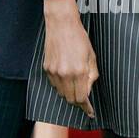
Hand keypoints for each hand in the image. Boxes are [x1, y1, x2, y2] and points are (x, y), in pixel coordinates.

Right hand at [43, 0, 97, 116]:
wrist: (61, 24)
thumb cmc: (79, 38)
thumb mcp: (92, 57)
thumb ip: (91, 75)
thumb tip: (88, 90)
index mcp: (79, 71)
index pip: (82, 98)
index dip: (86, 108)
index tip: (90, 112)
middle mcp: (65, 74)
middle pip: (71, 99)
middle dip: (78, 101)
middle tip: (84, 98)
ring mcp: (54, 72)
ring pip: (61, 93)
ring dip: (69, 93)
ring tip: (75, 83)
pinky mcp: (46, 68)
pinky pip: (54, 84)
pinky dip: (61, 85)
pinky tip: (66, 75)